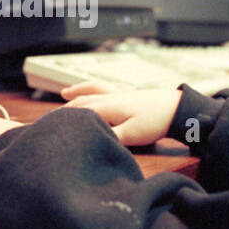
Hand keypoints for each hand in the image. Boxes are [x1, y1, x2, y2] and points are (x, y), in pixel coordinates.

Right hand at [60, 82, 180, 145]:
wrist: (178, 108)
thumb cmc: (154, 122)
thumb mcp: (130, 136)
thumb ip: (108, 137)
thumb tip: (91, 141)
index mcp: (107, 107)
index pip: (79, 113)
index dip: (64, 120)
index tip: (49, 127)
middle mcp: (111, 97)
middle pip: (83, 100)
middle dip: (66, 107)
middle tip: (52, 116)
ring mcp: (122, 94)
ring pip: (95, 89)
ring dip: (80, 90)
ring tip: (67, 92)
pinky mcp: (133, 94)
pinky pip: (111, 87)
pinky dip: (101, 87)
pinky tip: (104, 90)